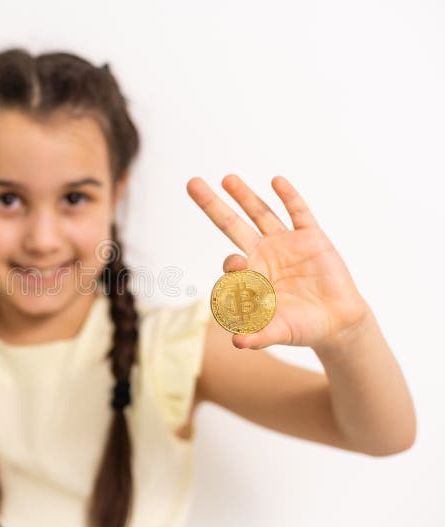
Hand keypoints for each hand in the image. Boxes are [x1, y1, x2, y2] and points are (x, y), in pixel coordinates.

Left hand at [186, 174, 370, 351]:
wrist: (337, 322)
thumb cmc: (301, 327)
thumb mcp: (278, 332)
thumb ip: (258, 336)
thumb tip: (237, 343)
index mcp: (250, 275)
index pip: (231, 261)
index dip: (232, 263)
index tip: (238, 267)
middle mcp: (263, 254)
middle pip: (232, 224)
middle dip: (213, 205)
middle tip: (192, 184)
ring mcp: (286, 243)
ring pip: (261, 213)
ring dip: (245, 195)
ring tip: (227, 178)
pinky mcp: (311, 238)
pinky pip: (299, 212)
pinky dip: (289, 197)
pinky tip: (276, 181)